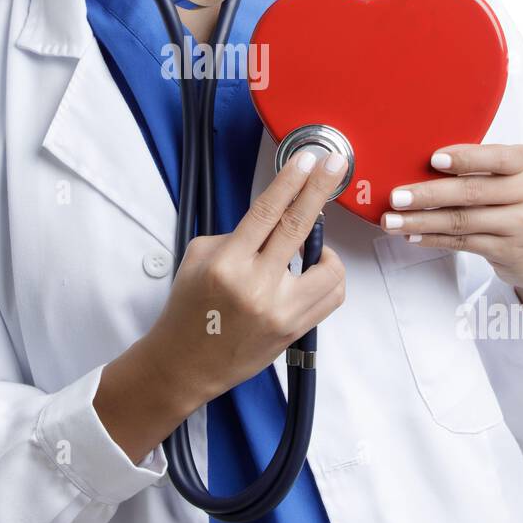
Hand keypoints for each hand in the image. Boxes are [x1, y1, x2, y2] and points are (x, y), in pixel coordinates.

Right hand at [146, 150, 347, 407]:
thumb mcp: (198, 258)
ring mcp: (280, 311)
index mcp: (227, 263)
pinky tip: (311, 274)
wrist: (186, 364)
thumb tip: (275, 220)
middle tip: (335, 164)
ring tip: (308, 251)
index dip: (290, 181)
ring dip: (324, 250)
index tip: (308, 159)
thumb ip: (236, 236)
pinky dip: (328, 278)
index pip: (266, 212)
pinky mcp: (295, 330)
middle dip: (320, 189)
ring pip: (328, 268)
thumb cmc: (189, 307)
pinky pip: (331, 296)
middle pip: (298, 227)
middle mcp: (256, 286)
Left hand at [379, 142, 522, 308]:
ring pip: (462, 221)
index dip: (464, 159)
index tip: (433, 160)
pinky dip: (433, 238)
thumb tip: (419, 162)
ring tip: (392, 220)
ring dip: (422, 221)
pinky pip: (463, 242)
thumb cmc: (519, 205)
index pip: (495, 158)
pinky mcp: (509, 251)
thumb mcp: (512, 178)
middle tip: (396, 196)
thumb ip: (479, 168)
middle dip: (428, 194)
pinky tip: (412, 235)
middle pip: (472, 192)